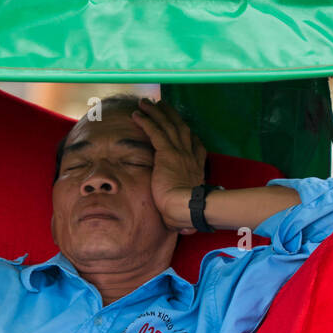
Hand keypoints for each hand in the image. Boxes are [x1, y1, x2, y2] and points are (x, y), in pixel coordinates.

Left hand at [132, 98, 206, 233]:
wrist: (186, 209)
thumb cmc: (186, 215)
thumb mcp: (186, 212)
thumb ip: (183, 215)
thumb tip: (185, 230)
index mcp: (196, 168)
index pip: (195, 146)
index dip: (189, 135)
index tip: (184, 128)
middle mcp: (189, 156)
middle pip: (181, 129)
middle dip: (171, 116)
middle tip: (162, 105)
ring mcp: (179, 152)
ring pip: (168, 126)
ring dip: (157, 112)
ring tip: (147, 103)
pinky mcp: (167, 153)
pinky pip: (155, 131)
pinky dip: (146, 121)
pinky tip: (137, 113)